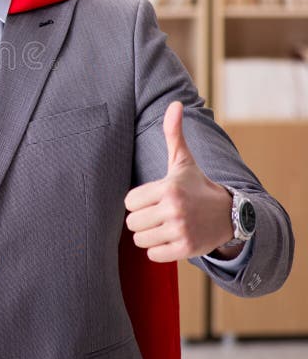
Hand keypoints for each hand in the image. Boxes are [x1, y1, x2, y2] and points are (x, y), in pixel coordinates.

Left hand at [124, 101, 234, 262]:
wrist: (228, 214)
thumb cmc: (196, 186)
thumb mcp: (183, 160)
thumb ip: (173, 133)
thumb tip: (176, 104)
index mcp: (168, 188)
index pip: (129, 202)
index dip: (137, 202)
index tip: (152, 199)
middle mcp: (174, 210)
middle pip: (132, 222)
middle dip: (142, 219)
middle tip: (157, 214)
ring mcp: (180, 231)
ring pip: (140, 239)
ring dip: (148, 235)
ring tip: (163, 226)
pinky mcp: (186, 250)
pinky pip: (153, 254)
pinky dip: (158, 249)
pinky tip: (170, 238)